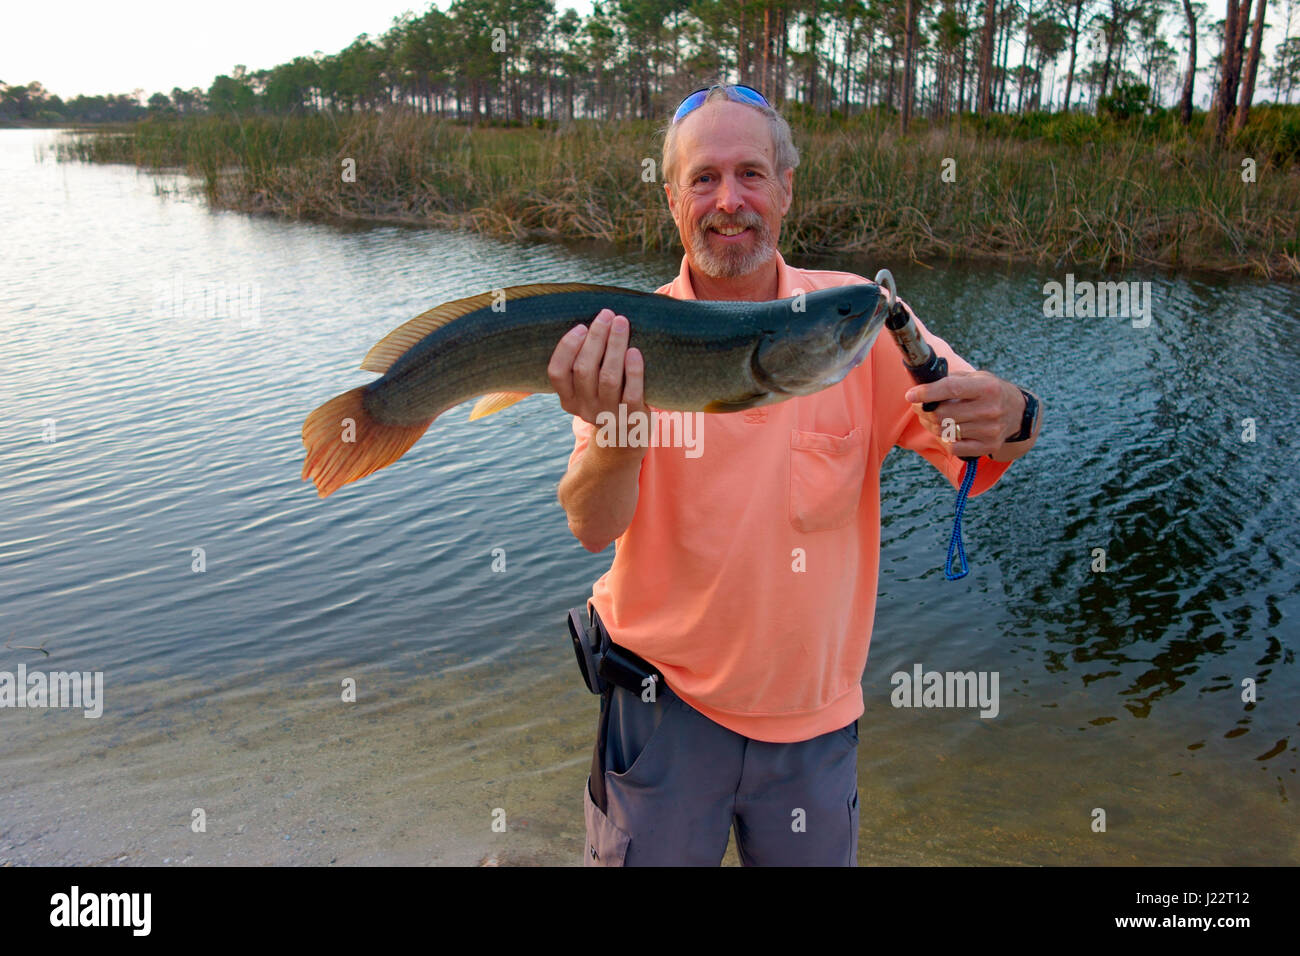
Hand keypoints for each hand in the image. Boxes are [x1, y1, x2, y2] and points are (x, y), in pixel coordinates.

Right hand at [548, 309, 648, 456]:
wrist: (625, 437)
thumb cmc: (605, 399)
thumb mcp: (585, 389)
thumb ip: (582, 363)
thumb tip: (593, 321)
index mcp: (568, 399)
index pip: (557, 373)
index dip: (567, 348)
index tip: (581, 326)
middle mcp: (584, 408)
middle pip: (584, 369)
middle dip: (595, 338)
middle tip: (607, 315)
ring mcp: (608, 414)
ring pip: (608, 377)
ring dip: (614, 346)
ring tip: (621, 323)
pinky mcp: (631, 417)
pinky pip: (631, 392)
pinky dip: (633, 370)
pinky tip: (634, 351)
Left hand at [903, 371, 1023, 458]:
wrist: (1018, 413)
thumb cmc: (990, 392)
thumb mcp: (976, 378)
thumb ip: (951, 380)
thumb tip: (921, 385)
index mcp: (987, 387)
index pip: (951, 389)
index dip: (927, 393)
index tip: (911, 395)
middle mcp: (990, 409)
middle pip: (943, 414)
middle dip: (924, 411)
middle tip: (919, 407)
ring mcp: (990, 430)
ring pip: (945, 431)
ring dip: (931, 425)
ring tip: (931, 417)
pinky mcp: (988, 446)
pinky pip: (954, 447)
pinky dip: (945, 439)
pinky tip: (947, 431)